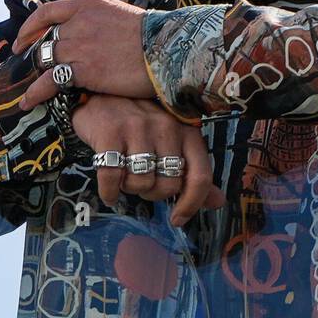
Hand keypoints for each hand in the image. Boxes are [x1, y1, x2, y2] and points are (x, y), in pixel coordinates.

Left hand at [14, 0, 156, 109]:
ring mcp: (79, 46)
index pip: (48, 12)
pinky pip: (49, 82)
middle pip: (47, 40)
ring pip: (45, 60)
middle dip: (36, 55)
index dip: (30, 27)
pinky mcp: (82, 70)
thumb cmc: (158, 37)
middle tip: (30, 69)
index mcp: (89, 5)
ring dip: (35, 75)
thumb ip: (103, 22)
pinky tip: (28, 102)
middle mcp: (79, 22)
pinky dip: (35, 93)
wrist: (170, 49)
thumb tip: (98, 36)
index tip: (23, 39)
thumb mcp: (125, 16)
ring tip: (26, 89)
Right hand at [72, 94, 223, 224]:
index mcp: (187, 132)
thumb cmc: (141, 126)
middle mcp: (167, 127)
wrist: (100, 98)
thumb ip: (194, 173)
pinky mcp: (110, 133)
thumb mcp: (173, 143)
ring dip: (130, 189)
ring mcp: (138, 128)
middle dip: (153, 195)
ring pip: (141, 183)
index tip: (177, 219)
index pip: (201, 177)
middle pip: (168, 186)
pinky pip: (112, 178)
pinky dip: (110, 192)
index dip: (191, 204)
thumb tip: (218, 202)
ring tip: (125, 177)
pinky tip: (110, 192)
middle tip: (143, 184)